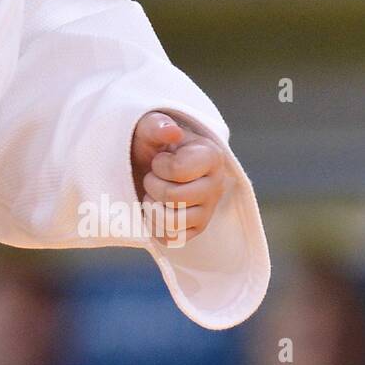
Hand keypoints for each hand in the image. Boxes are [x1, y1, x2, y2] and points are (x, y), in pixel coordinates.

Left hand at [130, 110, 226, 244]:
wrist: (147, 162)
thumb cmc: (152, 143)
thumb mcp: (150, 128)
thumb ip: (157, 126)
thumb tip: (172, 131)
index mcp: (211, 156)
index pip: (178, 171)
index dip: (159, 166)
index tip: (160, 158)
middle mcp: (217, 185)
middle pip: (174, 198)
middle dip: (152, 185)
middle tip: (153, 176)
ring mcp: (208, 210)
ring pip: (173, 222)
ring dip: (152, 206)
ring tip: (153, 193)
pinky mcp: (196, 229)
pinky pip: (171, 239)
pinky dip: (154, 226)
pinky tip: (154, 209)